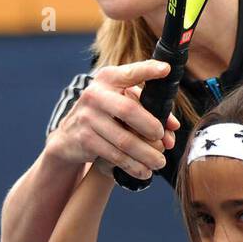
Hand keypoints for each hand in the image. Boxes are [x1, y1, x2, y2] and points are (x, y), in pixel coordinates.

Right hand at [45, 60, 179, 180]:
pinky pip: (114, 155)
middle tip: (162, 139)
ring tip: (160, 162)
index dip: (148, 70)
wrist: (69, 135)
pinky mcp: (85, 139)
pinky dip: (133, 166)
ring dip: (146, 154)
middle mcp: (95, 95)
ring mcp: (88, 117)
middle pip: (129, 110)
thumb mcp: (121, 102)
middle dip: (151, 126)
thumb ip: (147, 107)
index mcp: (108, 79)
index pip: (130, 73)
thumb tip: (173, 126)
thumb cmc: (104, 115)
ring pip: (124, 140)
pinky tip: (144, 171)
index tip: (166, 69)